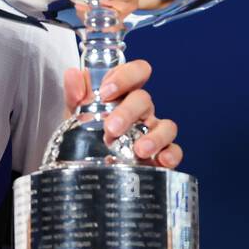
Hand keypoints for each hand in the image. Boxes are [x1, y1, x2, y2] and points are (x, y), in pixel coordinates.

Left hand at [64, 60, 180, 167]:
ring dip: (154, 136)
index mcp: (123, 96)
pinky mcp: (159, 157)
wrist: (88, 175)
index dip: (125, 76)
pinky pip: (174, 151)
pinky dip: (171, 154)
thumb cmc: (86, 140)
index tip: (106, 92)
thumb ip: (74, 96)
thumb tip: (73, 74)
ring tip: (138, 150)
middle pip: (144, 100)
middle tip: (111, 128)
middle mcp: (141, 113)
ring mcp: (152, 134)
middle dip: (128, 112)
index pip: (135, 73)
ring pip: (166, 126)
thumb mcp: (75, 118)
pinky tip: (161, 160)